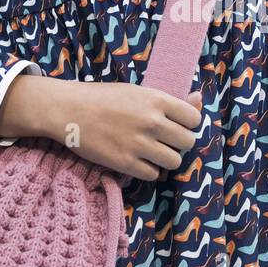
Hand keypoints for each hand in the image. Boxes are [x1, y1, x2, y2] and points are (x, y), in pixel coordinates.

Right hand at [0, 72, 203, 181]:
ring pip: (174, 161)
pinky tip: (138, 161)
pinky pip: (154, 175)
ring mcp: (140, 144)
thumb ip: (170, 100)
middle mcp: (152, 122)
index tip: (176, 125)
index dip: (188, 124)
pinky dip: (149, 170)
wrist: (69, 110)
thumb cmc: (104, 98)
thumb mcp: (139, 92)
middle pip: (188, 142)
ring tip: (151, 152)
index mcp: (157, 100)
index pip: (194, 119)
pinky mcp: (126, 163)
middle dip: (178, 143)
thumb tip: (198, 100)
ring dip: (166, 159)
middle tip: (163, 140)